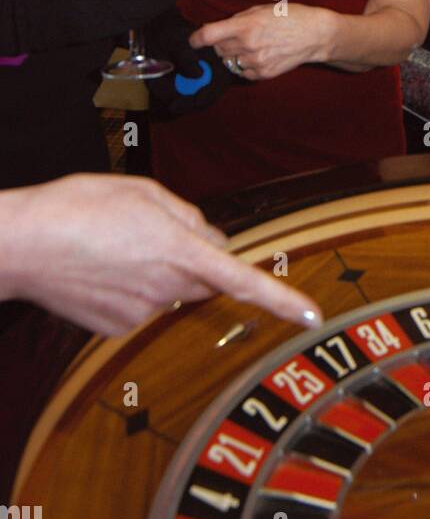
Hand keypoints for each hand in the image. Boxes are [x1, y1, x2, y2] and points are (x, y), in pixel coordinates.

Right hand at [1, 175, 322, 334]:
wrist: (22, 244)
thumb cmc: (78, 207)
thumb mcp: (142, 191)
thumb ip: (186, 214)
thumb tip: (210, 238)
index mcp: (181, 249)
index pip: (244, 279)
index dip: (283, 299)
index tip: (312, 315)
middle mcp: (167, 286)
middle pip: (204, 277)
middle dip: (194, 258)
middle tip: (151, 231)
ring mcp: (142, 311)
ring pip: (170, 291)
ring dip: (157, 271)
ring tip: (113, 246)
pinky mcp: (116, 327)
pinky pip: (141, 306)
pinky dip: (129, 288)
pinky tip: (100, 269)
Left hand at [190, 3, 329, 79]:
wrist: (315, 35)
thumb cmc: (290, 17)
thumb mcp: (261, 9)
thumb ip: (237, 19)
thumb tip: (218, 29)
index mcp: (246, 26)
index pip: (208, 36)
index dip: (195, 39)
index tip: (193, 41)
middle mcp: (248, 46)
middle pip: (217, 49)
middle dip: (221, 43)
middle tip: (237, 36)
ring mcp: (255, 62)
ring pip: (229, 62)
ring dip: (233, 54)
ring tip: (251, 45)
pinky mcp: (263, 74)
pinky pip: (242, 72)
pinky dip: (245, 65)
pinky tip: (259, 55)